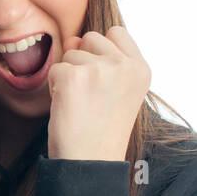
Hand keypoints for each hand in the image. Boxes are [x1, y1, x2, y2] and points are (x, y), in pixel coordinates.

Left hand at [45, 25, 150, 160]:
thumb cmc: (102, 131)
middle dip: (83, 61)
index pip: (116, 32)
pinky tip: (69, 108)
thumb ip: (101, 59)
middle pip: (91, 38)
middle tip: (90, 95)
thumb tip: (72, 38)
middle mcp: (124, 65)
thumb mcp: (117, 91)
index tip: (101, 78)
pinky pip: (55, 69)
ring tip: (81, 104)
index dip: (102, 50)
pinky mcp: (73, 77)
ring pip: (70, 53)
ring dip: (69, 76)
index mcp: (141, 69)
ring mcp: (99, 69)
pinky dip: (55, 88)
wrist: (91, 162)